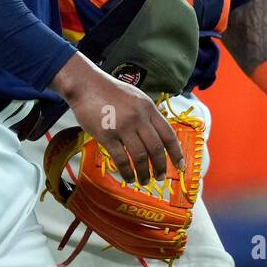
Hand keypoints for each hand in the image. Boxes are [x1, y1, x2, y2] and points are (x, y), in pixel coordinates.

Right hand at [50, 52, 183, 185]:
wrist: (86, 85)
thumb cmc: (111, 91)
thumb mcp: (136, 97)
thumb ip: (148, 115)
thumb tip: (160, 135)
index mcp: (148, 108)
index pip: (168, 134)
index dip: (176, 153)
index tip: (180, 167)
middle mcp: (138, 118)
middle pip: (155, 148)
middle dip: (160, 167)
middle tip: (160, 178)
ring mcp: (122, 127)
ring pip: (139, 157)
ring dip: (143, 173)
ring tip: (143, 181)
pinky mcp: (106, 135)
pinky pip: (121, 159)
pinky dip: (126, 172)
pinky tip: (128, 178)